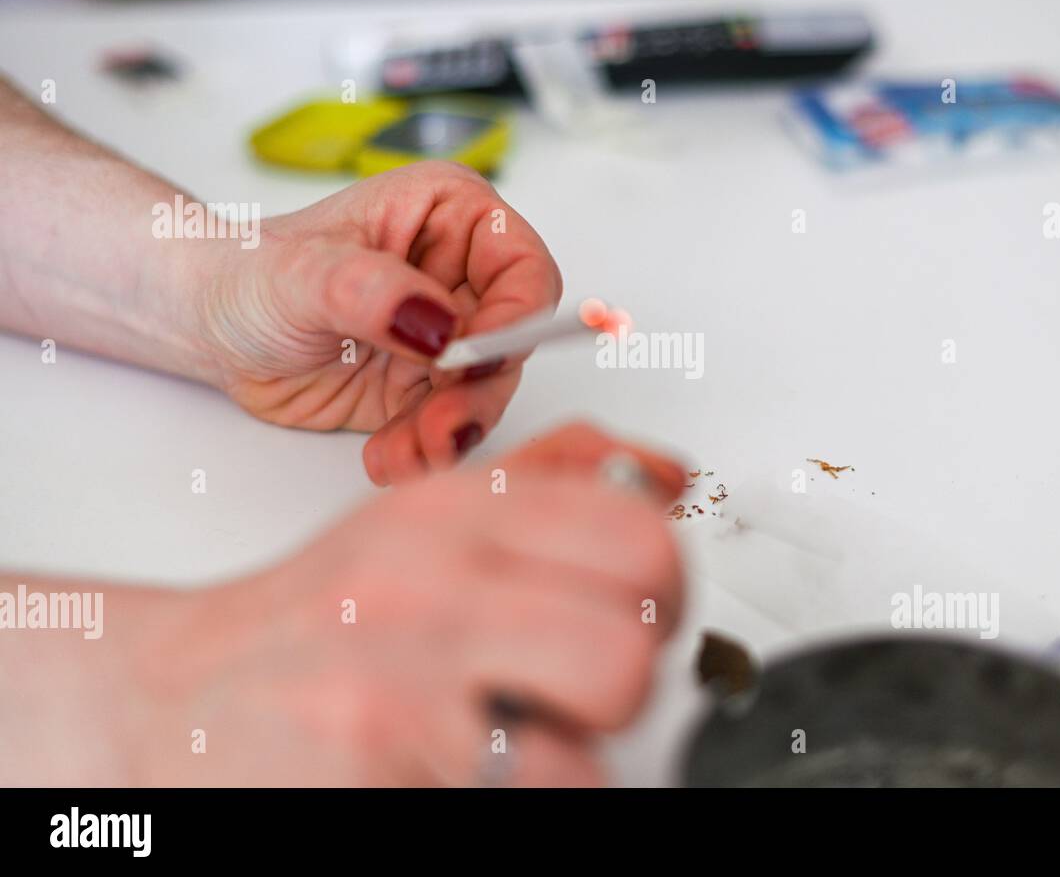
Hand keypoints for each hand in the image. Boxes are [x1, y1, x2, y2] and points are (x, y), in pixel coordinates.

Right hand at [104, 423, 683, 785]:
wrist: (168, 699)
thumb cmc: (317, 622)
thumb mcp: (426, 524)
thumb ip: (550, 488)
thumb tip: (668, 476)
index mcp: (456, 513)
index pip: (642, 538)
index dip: (665, 595)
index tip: (637, 617)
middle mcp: (429, 586)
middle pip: (631, 652)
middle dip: (621, 692)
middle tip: (573, 696)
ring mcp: (399, 685)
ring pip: (586, 759)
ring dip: (563, 765)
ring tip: (511, 744)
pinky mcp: (379, 770)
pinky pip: (524, 805)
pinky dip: (509, 800)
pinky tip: (453, 775)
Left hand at [199, 161, 561, 479]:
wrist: (206, 326)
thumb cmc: (247, 273)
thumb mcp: (299, 273)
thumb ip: (371, 290)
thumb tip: (438, 323)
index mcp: (450, 215)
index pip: (524, 269)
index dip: (514, 319)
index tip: (471, 358)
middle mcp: (459, 274)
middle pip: (513, 341)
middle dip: (478, 391)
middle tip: (439, 424)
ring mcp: (444, 335)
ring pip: (485, 392)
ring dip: (451, 430)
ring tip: (404, 451)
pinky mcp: (424, 388)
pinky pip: (446, 427)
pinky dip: (423, 452)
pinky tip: (387, 458)